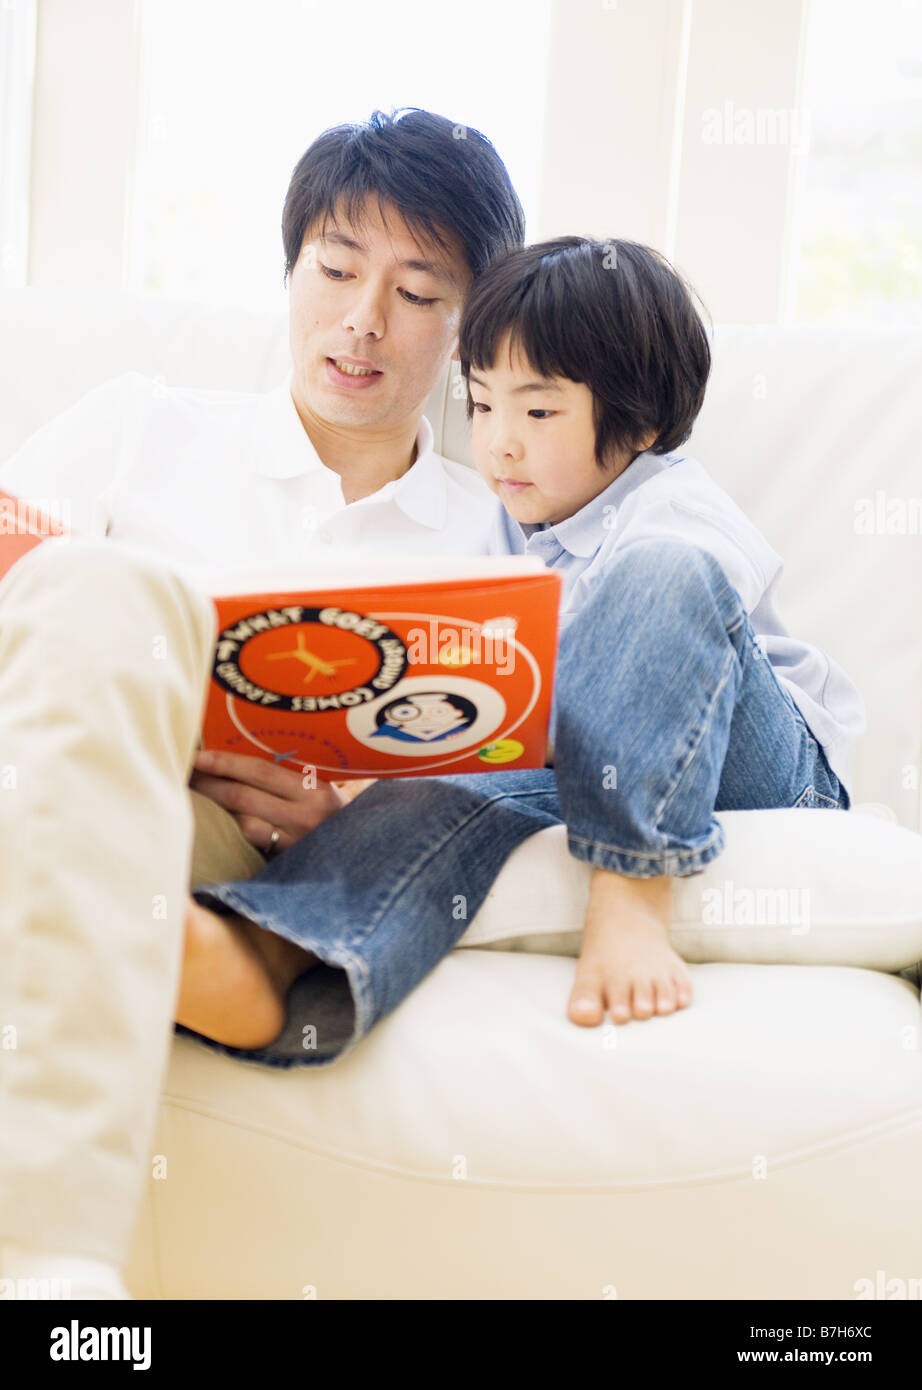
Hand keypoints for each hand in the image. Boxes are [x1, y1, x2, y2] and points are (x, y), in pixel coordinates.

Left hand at [190, 749, 346, 854]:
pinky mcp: (287, 862)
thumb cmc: (334, 814)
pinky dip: (229, 834)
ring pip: (242, 823)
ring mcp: (295, 842)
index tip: (197, 756)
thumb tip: (240, 755)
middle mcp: (306, 815)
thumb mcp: (323, 788)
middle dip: (207, 785)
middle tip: (181, 775)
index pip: (261, 770)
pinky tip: (213, 826)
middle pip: (244, 796)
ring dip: (213, 811)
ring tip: (190, 799)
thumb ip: (290, 777)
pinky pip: (250, 846)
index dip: (225, 762)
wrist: (364, 854)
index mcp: (315, 788)